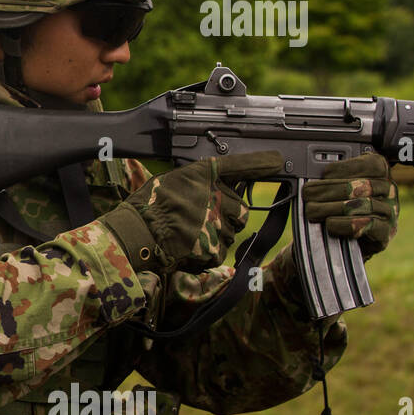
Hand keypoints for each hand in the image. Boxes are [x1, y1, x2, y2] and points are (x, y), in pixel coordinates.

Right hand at [103, 150, 285, 274]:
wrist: (135, 234)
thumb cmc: (147, 206)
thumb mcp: (171, 181)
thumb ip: (197, 183)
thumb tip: (217, 187)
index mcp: (202, 175)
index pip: (240, 166)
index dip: (261, 163)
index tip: (278, 161)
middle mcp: (215, 196)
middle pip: (241, 209)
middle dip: (228, 215)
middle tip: (203, 218)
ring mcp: (216, 223)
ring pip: (232, 232)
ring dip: (218, 235)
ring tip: (191, 233)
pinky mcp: (214, 248)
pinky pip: (221, 252)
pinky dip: (208, 253)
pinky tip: (189, 246)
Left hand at [302, 153, 398, 259]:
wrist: (340, 242)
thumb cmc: (335, 209)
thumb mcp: (334, 190)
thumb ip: (330, 179)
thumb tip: (312, 174)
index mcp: (380, 174)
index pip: (372, 164)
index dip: (347, 167)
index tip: (324, 173)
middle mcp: (389, 191)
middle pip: (363, 185)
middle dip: (330, 189)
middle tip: (308, 194)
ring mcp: (390, 212)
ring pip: (364, 205)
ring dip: (332, 207)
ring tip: (312, 210)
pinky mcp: (385, 233)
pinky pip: (368, 225)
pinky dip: (345, 224)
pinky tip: (330, 224)